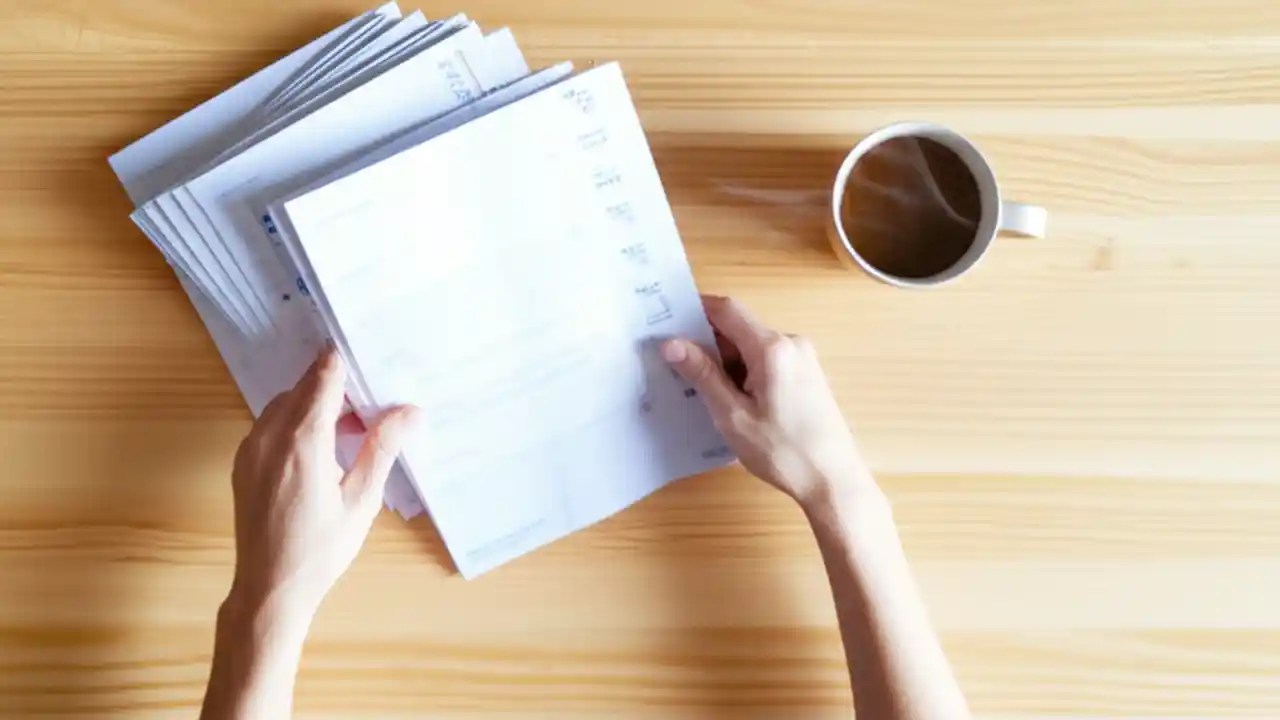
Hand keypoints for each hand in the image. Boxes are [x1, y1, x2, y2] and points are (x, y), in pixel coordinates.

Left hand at [227, 346, 419, 618]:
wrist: (269, 588)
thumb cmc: (321, 549)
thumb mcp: (362, 500)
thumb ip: (381, 448)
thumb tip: (410, 410)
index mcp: (302, 441)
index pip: (323, 377)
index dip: (344, 359)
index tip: (367, 350)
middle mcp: (270, 435)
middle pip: (303, 387)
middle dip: (336, 384)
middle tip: (371, 395)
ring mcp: (251, 448)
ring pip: (284, 404)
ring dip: (315, 403)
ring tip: (350, 426)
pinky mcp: (243, 462)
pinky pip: (270, 424)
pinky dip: (296, 421)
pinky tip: (321, 447)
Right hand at [661, 296, 869, 506]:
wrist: (834, 480)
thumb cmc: (782, 452)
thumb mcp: (733, 416)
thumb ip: (703, 375)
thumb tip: (671, 343)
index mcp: (771, 348)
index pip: (726, 309)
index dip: (694, 311)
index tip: (667, 326)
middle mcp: (790, 343)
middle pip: (738, 328)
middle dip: (707, 343)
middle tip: (676, 368)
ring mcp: (803, 358)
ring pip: (751, 347)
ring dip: (726, 362)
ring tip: (700, 392)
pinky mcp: (807, 375)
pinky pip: (767, 361)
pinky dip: (744, 372)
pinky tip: (731, 401)